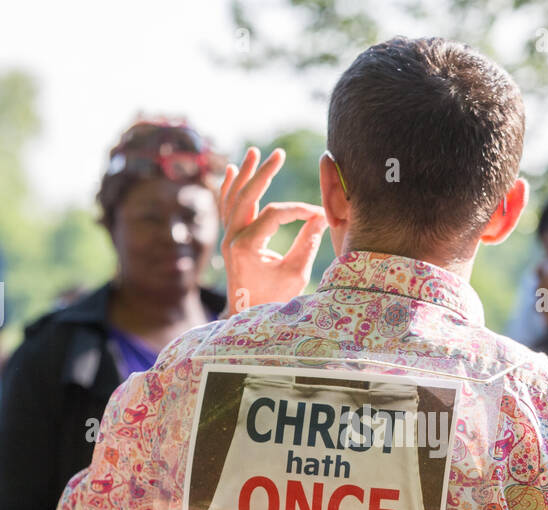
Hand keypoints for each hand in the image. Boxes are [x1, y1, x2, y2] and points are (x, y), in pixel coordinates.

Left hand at [218, 146, 328, 316]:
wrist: (248, 318)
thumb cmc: (273, 300)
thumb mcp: (296, 274)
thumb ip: (307, 243)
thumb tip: (320, 217)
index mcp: (247, 246)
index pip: (275, 214)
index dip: (299, 210)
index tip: (319, 214)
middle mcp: (232, 238)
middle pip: (247, 196)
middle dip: (264, 173)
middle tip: (278, 154)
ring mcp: (227, 238)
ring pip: (233, 198)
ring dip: (245, 174)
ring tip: (254, 153)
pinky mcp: (229, 240)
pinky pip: (227, 208)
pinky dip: (229, 189)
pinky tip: (234, 171)